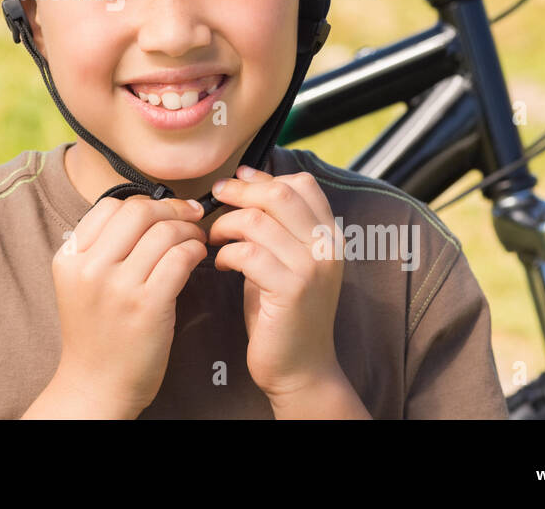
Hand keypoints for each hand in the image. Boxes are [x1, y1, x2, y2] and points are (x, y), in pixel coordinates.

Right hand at [46, 194, 208, 417]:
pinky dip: (195, 250)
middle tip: (190, 215)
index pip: (110, 206)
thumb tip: (146, 212)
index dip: (144, 202)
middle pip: (138, 211)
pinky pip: (180, 258)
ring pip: (164, 232)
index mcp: (69, 257)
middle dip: (172, 208)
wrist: (96, 386)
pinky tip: (198, 257)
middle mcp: (90, 268)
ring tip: (196, 239)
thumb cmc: (96, 334)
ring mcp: (118, 287)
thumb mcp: (79, 284)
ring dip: (189, 230)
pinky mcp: (147, 306)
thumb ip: (100, 249)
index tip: (164, 210)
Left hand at [208, 165, 345, 402]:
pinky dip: (227, 253)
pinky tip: (221, 263)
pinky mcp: (291, 291)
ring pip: (259, 221)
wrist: (300, 368)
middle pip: (281, 193)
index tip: (237, 179)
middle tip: (217, 198)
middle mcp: (327, 247)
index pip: (303, 183)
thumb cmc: (283, 312)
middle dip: (241, 191)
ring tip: (214, 238)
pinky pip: (249, 253)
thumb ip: (275, 225)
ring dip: (226, 224)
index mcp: (330, 236)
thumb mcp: (286, 259)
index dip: (264, 176)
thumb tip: (246, 180)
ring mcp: (312, 269)